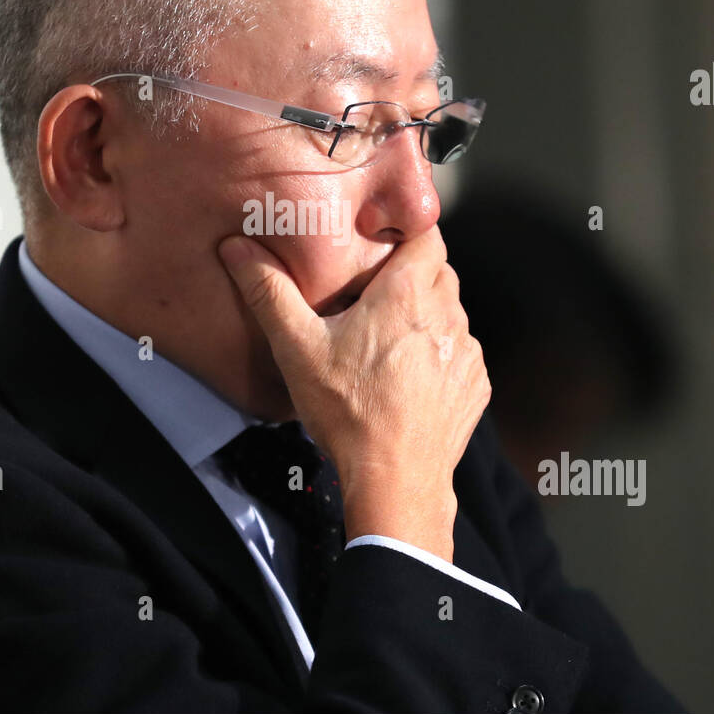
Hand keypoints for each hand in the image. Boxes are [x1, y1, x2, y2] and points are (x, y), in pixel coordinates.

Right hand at [217, 226, 490, 560]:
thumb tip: (239, 250)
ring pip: (450, 311)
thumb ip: (269, 293)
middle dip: (410, 275)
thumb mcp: (297, 349)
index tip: (380, 243)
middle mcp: (446, 315)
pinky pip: (459, 351)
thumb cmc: (349, 413)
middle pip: (438, 271)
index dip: (406, 233)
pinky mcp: (475, 383)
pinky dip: (438, 353)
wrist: (396, 481)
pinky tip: (408, 376)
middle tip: (372, 296)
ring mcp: (466, 351)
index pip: (427, 234)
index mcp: (407, 294)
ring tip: (387, 341)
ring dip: (425, 316)